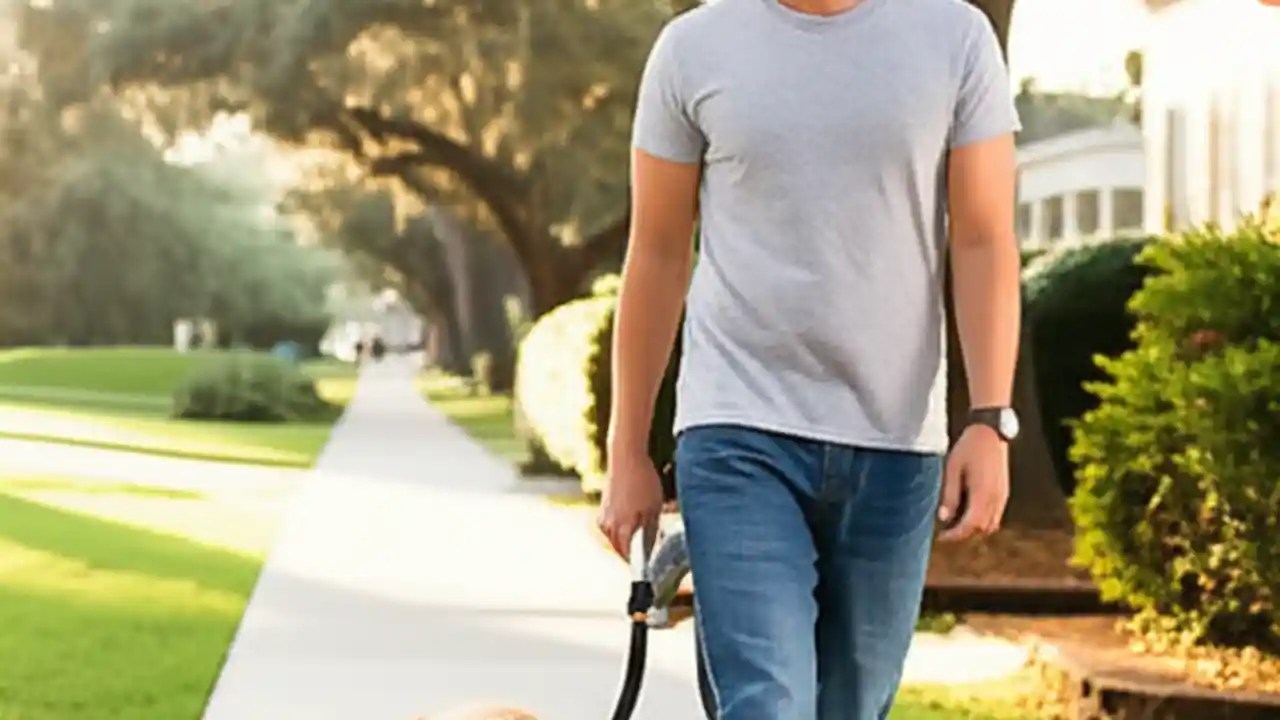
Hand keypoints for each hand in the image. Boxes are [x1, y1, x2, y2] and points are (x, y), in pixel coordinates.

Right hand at [597, 452, 663, 559]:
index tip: (649, 566)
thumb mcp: (654, 507)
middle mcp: (609, 525)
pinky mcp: (601, 509)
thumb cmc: (643, 480)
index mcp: (622, 527)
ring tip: (640, 535)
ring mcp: (603, 517)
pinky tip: (630, 521)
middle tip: (647, 551)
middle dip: (632, 552)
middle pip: (620, 549)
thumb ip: (651, 530)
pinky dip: (619, 529)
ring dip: (625, 540)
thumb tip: (650, 548)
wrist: (625, 457)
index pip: (629, 556)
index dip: (640, 563)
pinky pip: (610, 527)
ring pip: (614, 538)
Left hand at [938, 424, 1009, 541]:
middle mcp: (996, 498)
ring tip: (956, 522)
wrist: (990, 431)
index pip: (971, 525)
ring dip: (974, 528)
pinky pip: (996, 514)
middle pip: (982, 528)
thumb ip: (950, 495)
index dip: (955, 535)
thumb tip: (944, 518)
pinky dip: (983, 519)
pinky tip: (968, 511)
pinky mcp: (1004, 491)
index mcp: (982, 493)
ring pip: (991, 524)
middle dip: (964, 534)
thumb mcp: (952, 470)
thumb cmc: (968, 448)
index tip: (941, 536)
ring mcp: (1003, 495)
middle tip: (946, 530)